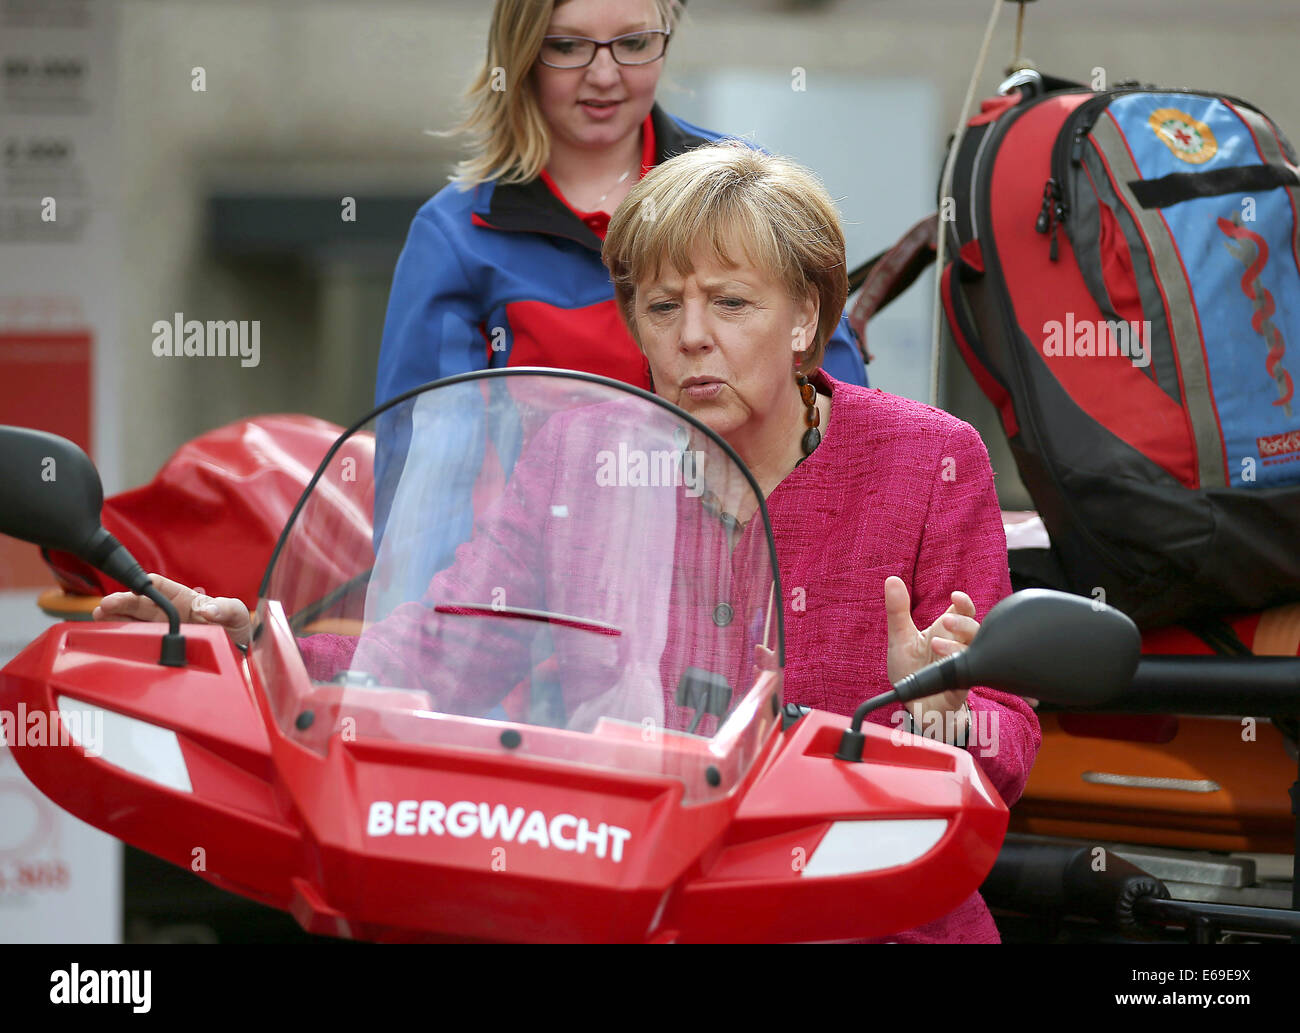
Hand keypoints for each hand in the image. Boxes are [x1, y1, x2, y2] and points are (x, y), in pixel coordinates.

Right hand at [93, 572, 252, 648]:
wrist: (239, 657)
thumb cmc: (236, 629)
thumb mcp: (236, 614)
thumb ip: (226, 608)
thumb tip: (208, 609)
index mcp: (184, 599)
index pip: (160, 586)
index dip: (147, 584)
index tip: (136, 585)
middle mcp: (168, 613)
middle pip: (140, 603)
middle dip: (122, 601)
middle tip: (106, 605)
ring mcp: (160, 630)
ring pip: (132, 620)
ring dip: (115, 618)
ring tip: (99, 617)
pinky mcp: (158, 648)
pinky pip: (137, 641)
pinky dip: (122, 638)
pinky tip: (109, 638)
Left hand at [884, 575, 979, 727]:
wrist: (913, 706)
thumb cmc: (911, 670)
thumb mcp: (900, 638)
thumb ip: (897, 611)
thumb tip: (891, 579)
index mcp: (945, 631)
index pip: (963, 611)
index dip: (965, 602)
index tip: (956, 596)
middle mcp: (956, 646)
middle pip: (974, 628)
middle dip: (964, 622)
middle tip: (947, 620)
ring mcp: (959, 666)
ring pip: (973, 651)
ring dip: (958, 645)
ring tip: (936, 643)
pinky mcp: (959, 687)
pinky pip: (967, 677)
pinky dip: (958, 670)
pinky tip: (945, 666)